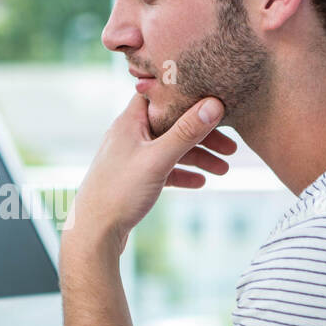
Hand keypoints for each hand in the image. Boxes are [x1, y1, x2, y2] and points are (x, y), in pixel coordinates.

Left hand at [64, 94, 233, 256]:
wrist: (93, 232)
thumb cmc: (119, 193)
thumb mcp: (157, 159)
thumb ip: (185, 132)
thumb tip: (214, 104)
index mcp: (130, 121)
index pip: (160, 94)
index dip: (185, 93)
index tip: (213, 96)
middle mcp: (129, 134)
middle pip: (172, 124)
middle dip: (201, 134)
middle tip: (231, 147)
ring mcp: (131, 156)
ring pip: (170, 148)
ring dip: (197, 157)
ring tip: (224, 170)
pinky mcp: (134, 177)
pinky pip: (163, 168)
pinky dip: (182, 172)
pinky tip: (201, 182)